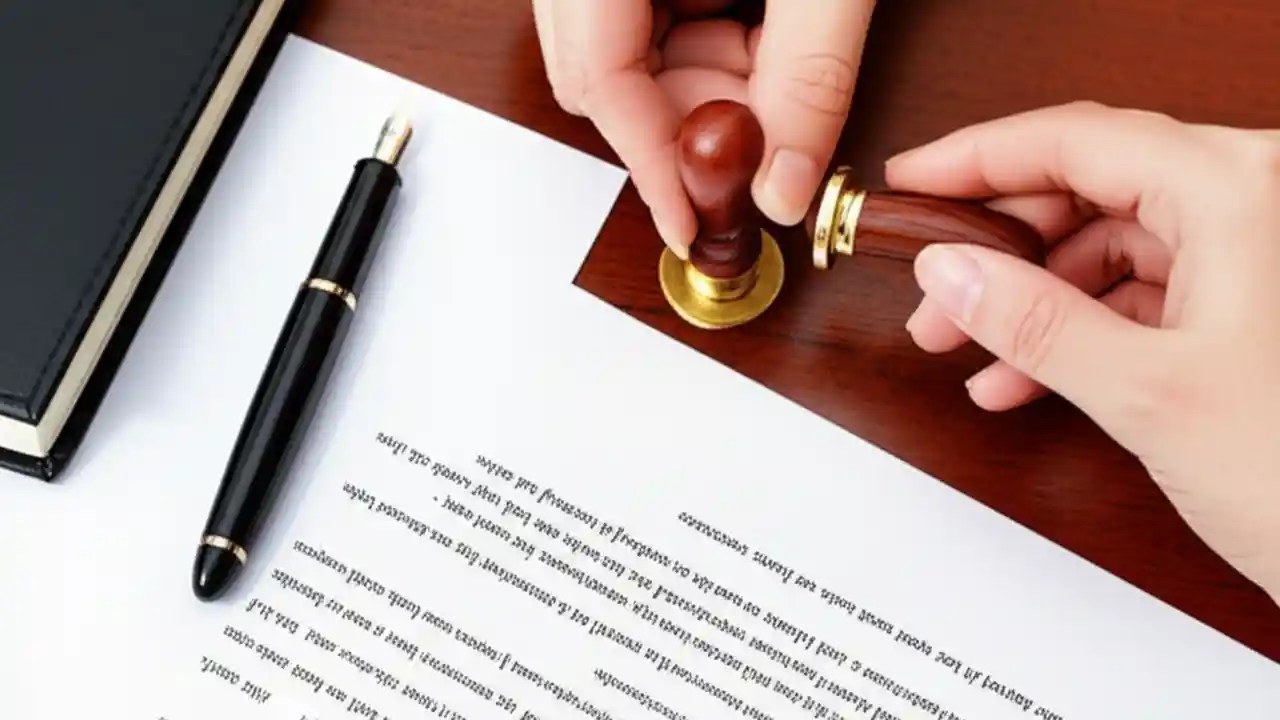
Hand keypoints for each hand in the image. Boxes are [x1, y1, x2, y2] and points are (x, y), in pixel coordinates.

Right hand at [532, 0, 873, 256]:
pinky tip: (758, 38)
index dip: (650, 163)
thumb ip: (810, 74)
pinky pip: (647, 27)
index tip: (693, 224)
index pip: (595, 79)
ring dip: (704, 91)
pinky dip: (708, 53)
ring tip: (774, 63)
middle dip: (688, 126)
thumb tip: (783, 187)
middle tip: (761, 136)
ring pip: (626, 60)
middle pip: (601, 79)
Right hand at [887, 101, 1279, 601]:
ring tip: (964, 346)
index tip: (914, 180)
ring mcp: (1254, 249)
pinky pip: (1140, 289)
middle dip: (999, 245)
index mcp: (1239, 191)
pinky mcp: (1249, 299)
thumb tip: (948, 270)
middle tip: (931, 286)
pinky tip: (1019, 377)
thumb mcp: (1148, 393)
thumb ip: (1035, 322)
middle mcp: (1254, 201)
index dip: (977, 159)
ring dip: (1030, 297)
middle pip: (1088, 187)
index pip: (1075, 142)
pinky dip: (1076, 328)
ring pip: (1108, 243)